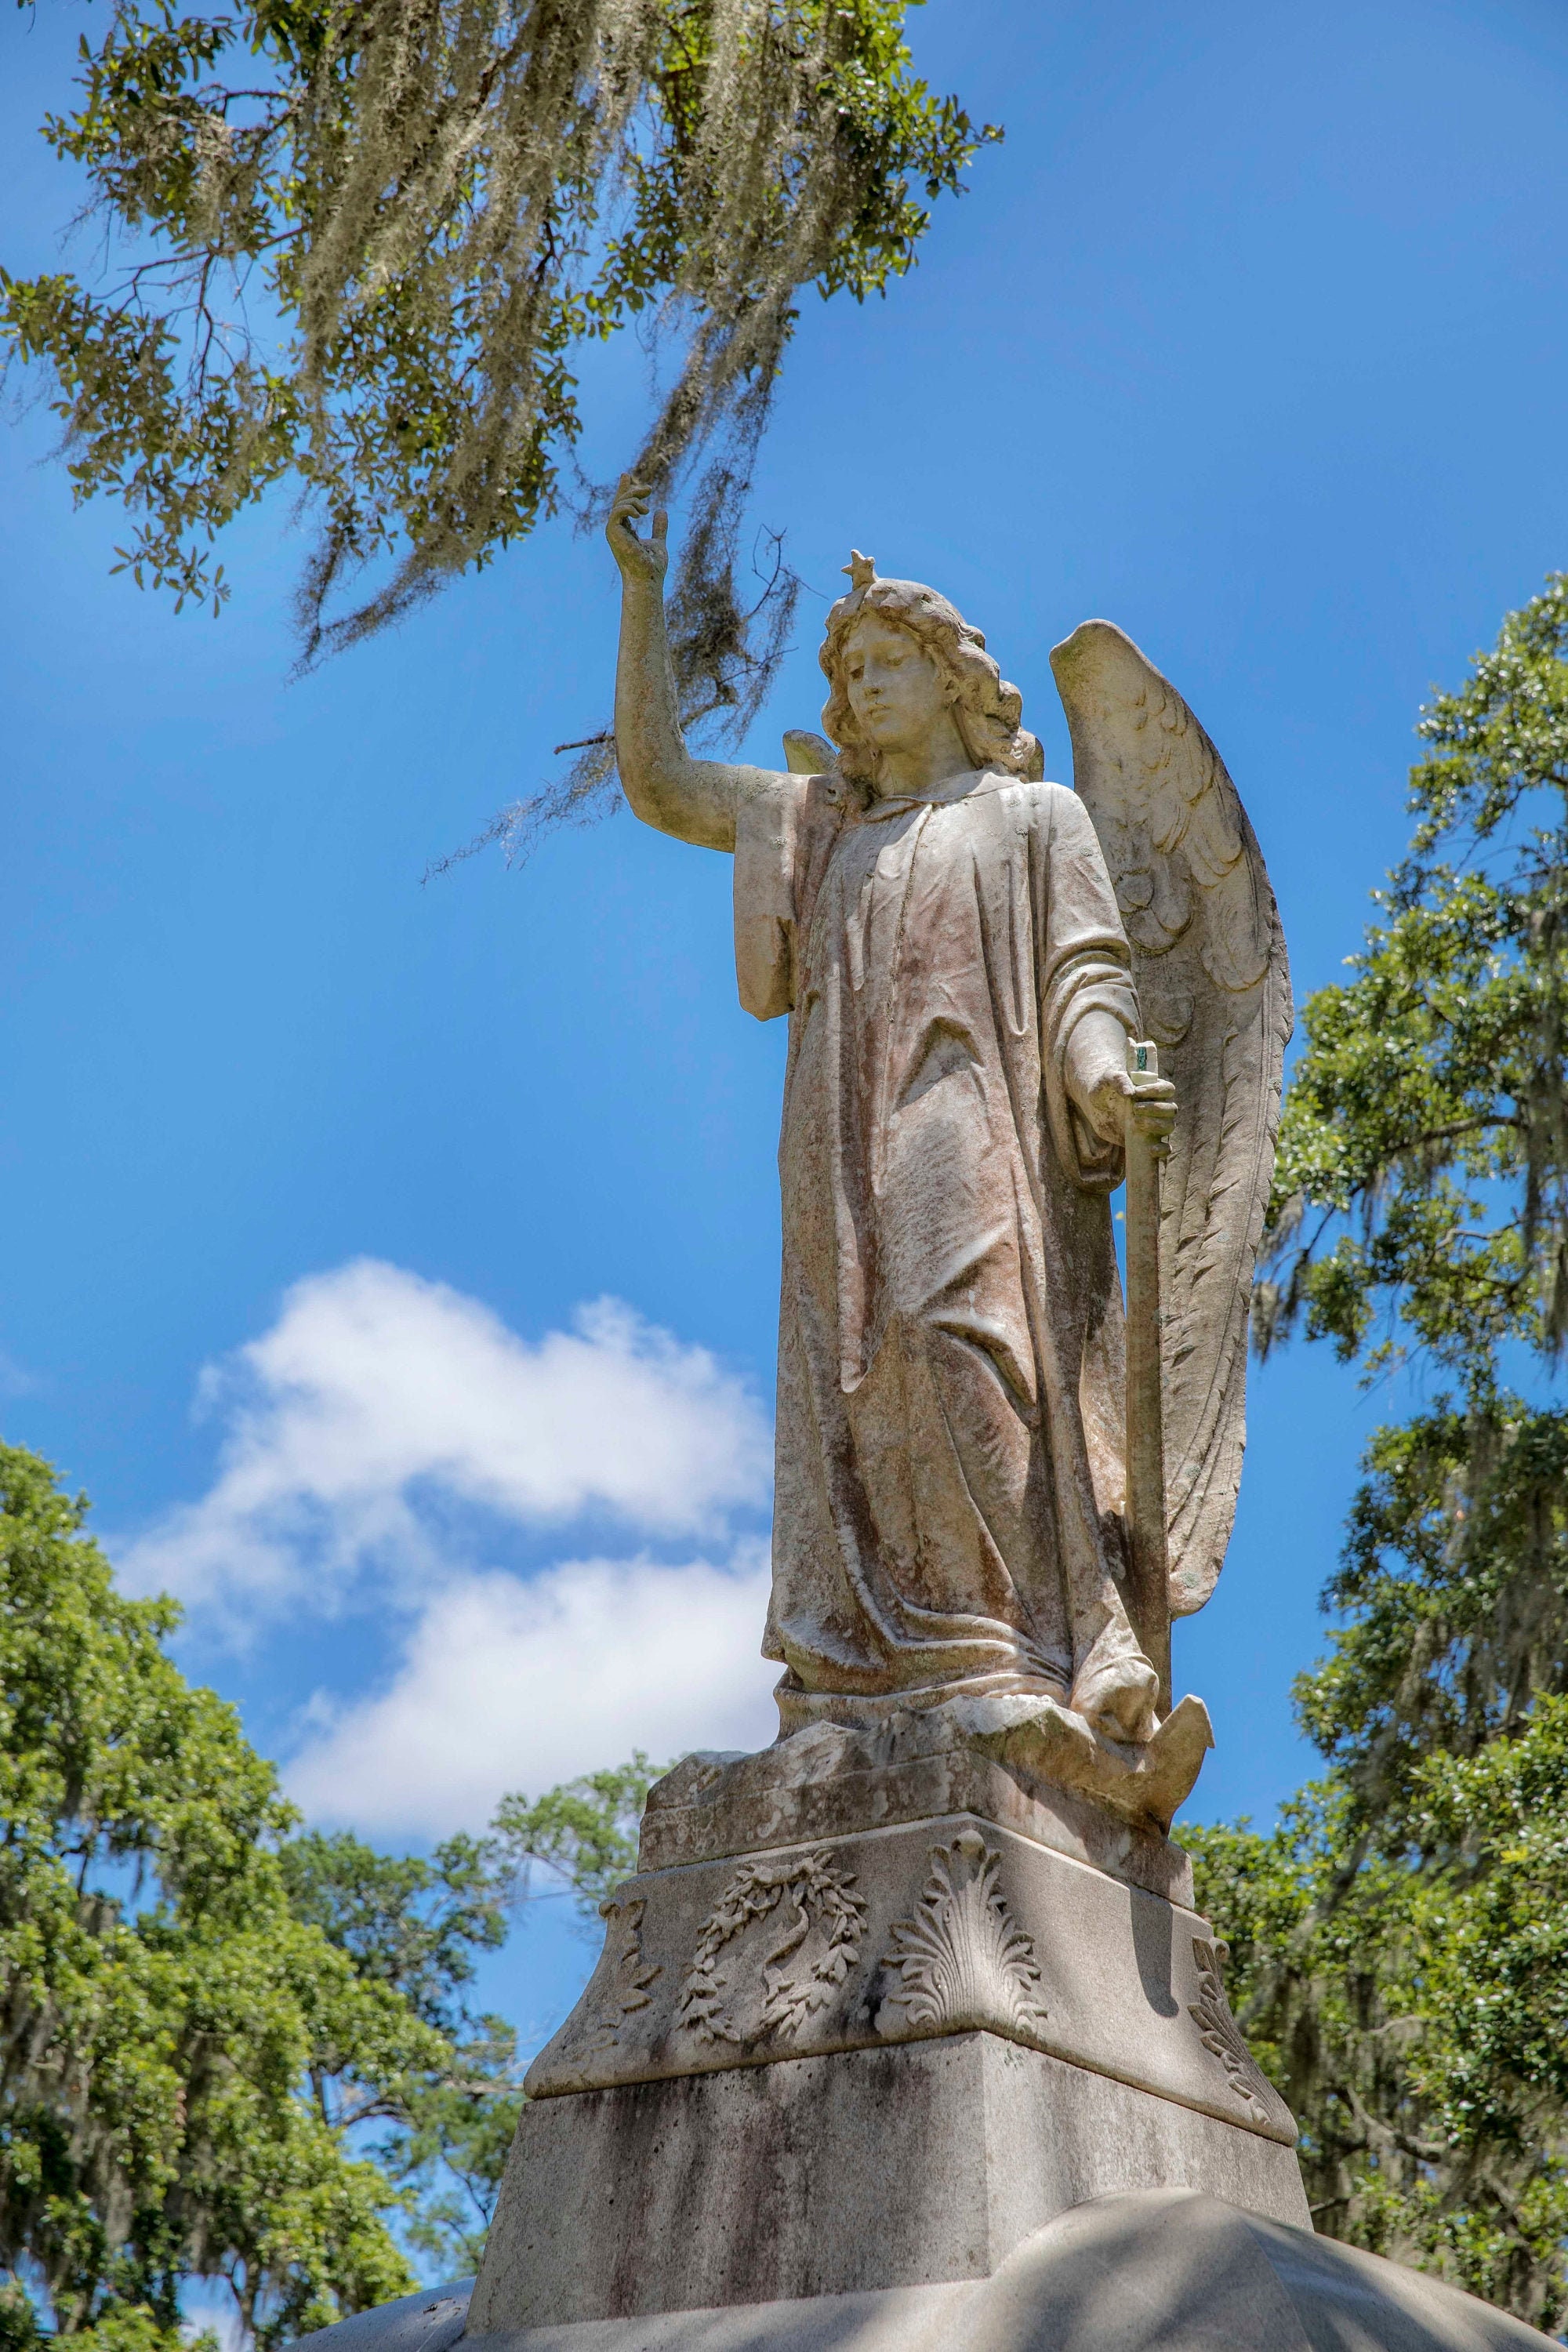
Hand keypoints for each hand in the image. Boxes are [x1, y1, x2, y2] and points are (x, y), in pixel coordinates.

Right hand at [607, 474, 667, 586]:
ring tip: (647, 511)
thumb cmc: (652, 567)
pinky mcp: (613, 533)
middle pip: (620, 502)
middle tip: (650, 489)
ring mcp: (613, 532)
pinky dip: (629, 507)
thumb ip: (658, 527)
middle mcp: (616, 531)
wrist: (647, 579)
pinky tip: (641, 513)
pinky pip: (618, 510)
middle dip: (633, 491)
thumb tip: (661, 510)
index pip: (621, 506)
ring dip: (634, 501)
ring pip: (619, 504)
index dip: (624, 490)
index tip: (626, 475)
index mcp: (624, 532)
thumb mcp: (658, 542)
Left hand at [1070, 1016, 1176, 1149]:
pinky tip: (1152, 1149)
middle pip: (1171, 1109)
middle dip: (1156, 1109)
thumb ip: (1118, 1080)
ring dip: (1157, 1125)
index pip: (1168, 1088)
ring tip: (1136, 1123)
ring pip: (1169, 1126)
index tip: (1138, 1093)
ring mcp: (1154, 1125)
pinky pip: (1165, 1148)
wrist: (1093, 1109)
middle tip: (1134, 1109)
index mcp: (1153, 1090)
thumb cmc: (1102, 1089)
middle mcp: (1157, 1107)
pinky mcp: (1148, 1141)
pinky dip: (1163, 1150)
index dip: (1158, 1090)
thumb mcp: (1106, 1080)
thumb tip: (1130, 1092)